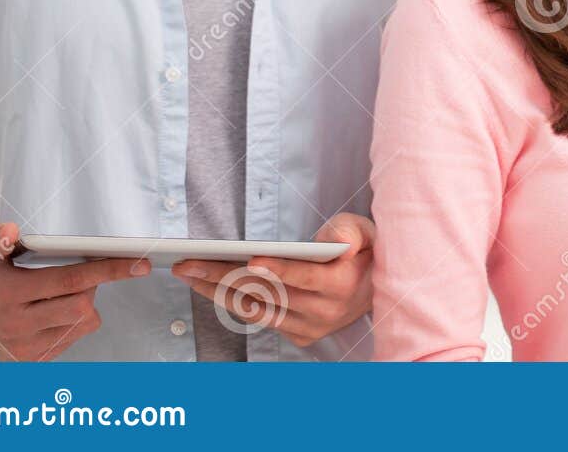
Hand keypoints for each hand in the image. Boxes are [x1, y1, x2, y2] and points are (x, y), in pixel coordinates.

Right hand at [0, 220, 148, 360]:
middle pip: (83, 306)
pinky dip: (72, 320)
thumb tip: (10, 234)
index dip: (110, 270)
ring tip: (58, 289)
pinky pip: (71, 337)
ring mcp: (20, 348)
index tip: (140, 263)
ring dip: (82, 302)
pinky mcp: (26, 360)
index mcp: (6, 294)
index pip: (72, 281)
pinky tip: (50, 307)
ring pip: (81, 324)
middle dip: (92, 284)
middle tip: (78, 269)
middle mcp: (14, 327)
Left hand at [171, 213, 373, 347]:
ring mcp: (310, 327)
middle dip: (224, 276)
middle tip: (190, 263)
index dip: (279, 269)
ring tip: (189, 274)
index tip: (252, 260)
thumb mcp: (366, 231)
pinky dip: (234, 304)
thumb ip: (351, 231)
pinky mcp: (301, 336)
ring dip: (218, 292)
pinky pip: (261, 320)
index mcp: (341, 283)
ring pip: (257, 309)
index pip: (305, 277)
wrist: (377, 288)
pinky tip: (210, 288)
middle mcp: (324, 311)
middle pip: (267, 292)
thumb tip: (337, 242)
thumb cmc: (364, 252)